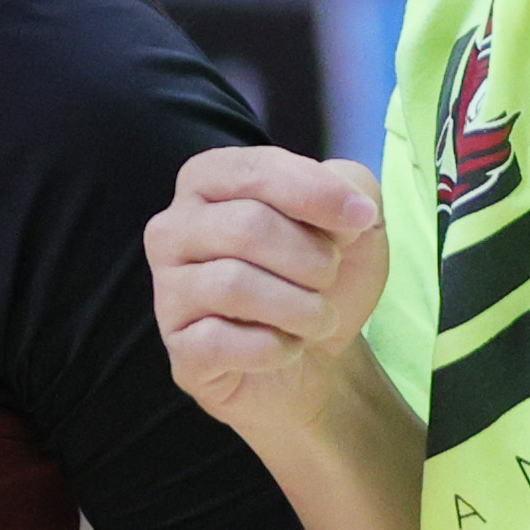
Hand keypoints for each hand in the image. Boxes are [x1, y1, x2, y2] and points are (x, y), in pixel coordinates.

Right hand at [147, 146, 388, 435]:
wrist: (321, 357)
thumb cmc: (322, 277)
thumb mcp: (354, 217)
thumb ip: (351, 184)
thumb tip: (348, 205)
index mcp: (206, 182)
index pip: (255, 172)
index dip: (316, 195)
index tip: (360, 220)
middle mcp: (173, 230)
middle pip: (246, 227)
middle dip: (311, 259)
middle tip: (328, 280)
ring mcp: (168, 291)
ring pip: (233, 286)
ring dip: (300, 308)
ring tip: (316, 318)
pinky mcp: (180, 349)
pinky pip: (223, 343)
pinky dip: (275, 348)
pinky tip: (284, 347)